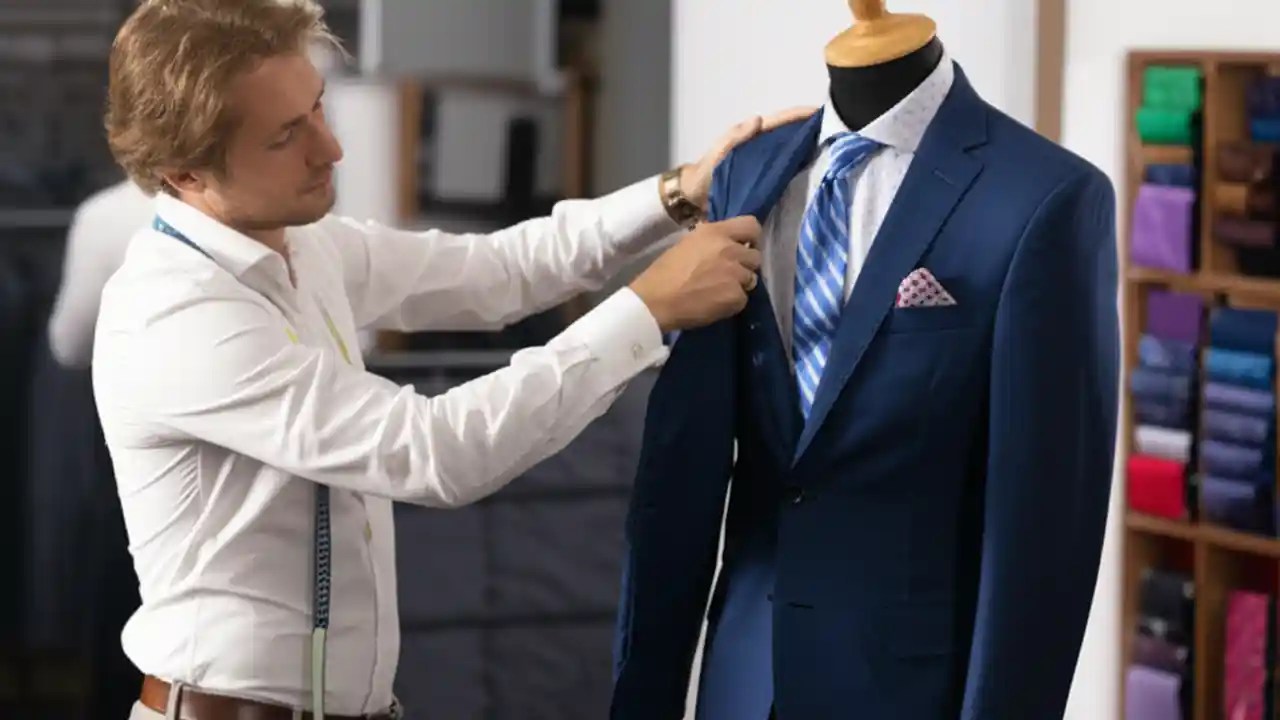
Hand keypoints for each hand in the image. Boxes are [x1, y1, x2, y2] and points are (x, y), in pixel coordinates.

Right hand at [629, 216, 763, 332]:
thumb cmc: (665, 272)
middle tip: (728, 273)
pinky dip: (732, 303)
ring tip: (720, 290)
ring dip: (740, 284)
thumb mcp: (688, 243)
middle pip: (755, 256)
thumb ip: (712, 241)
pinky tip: (715, 303)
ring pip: (752, 279)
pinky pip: (743, 299)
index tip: (744, 246)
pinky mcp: (736, 297)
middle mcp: (730, 249)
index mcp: (716, 232)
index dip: (752, 238)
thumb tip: (726, 244)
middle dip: (745, 265)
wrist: (656, 300)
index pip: (752, 225)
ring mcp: (735, 274)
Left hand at [679, 106, 819, 210]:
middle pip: (789, 134)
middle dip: (809, 129)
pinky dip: (798, 167)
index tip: (819, 112)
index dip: (798, 115)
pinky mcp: (764, 181)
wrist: (693, 198)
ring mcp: (763, 164)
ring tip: (830, 146)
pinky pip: (784, 170)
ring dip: (807, 147)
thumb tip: (758, 118)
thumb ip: (735, 137)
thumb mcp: (718, 152)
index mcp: (751, 136)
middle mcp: (760, 148)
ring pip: (789, 151)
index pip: (779, 121)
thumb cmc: (703, 173)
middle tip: (834, 129)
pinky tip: (813, 170)